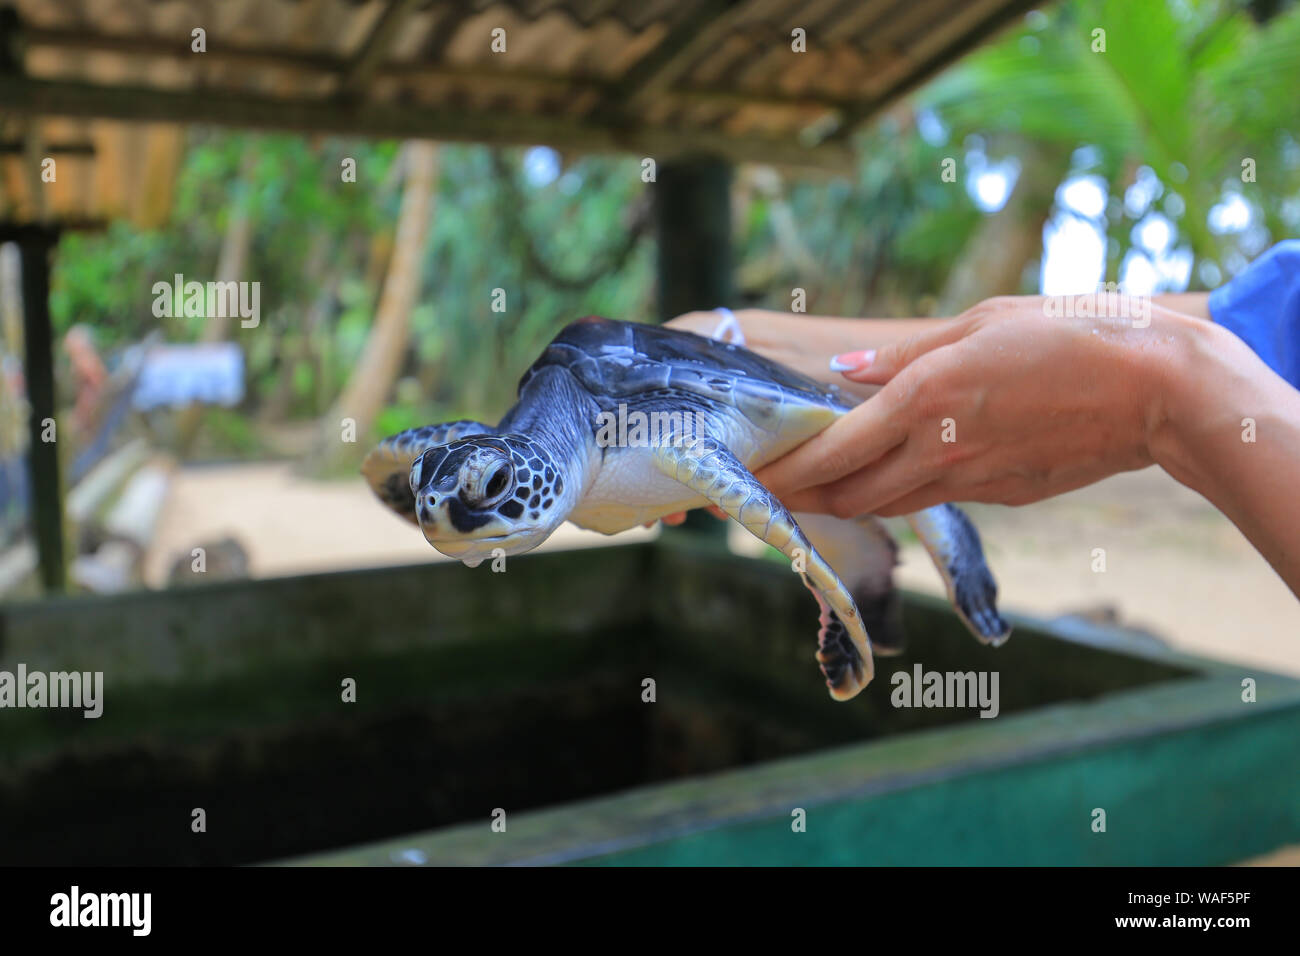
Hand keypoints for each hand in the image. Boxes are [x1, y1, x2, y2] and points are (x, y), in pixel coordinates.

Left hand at [756, 295, 1187, 516]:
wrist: (1159, 389)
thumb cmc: (1073, 333)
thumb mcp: (981, 321)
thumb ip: (903, 354)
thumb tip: (844, 369)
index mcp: (925, 399)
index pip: (830, 453)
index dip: (781, 473)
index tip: (743, 479)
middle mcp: (939, 451)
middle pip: (846, 495)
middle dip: (797, 497)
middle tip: (759, 490)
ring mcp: (971, 480)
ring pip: (884, 505)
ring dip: (840, 502)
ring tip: (805, 491)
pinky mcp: (1001, 494)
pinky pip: (931, 498)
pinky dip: (893, 494)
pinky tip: (882, 478)